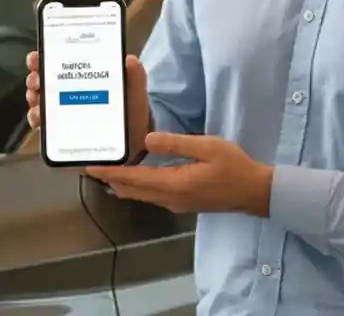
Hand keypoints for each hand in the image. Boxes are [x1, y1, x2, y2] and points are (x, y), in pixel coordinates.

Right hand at [25, 50, 152, 160]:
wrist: (134, 145)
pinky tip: (39, 118)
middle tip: (37, 80)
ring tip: (37, 99)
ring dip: (33, 98)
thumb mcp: (136, 93)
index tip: (35, 58)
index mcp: (83, 78)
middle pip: (42, 81)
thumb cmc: (132, 114)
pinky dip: (36, 119)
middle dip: (34, 78)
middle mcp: (68, 93)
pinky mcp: (60, 134)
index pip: (56, 63)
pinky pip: (42, 125)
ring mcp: (62, 113)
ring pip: (38, 101)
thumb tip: (130, 60)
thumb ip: (135, 77)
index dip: (42, 59)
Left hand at [84, 132, 273, 217]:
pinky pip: (151, 196)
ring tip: (108, 170)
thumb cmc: (233, 167)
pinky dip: (137, 186)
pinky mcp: (182, 203)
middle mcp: (169, 198)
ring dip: (122, 184)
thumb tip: (146, 139)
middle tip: (92, 167)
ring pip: (140, 195)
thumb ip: (176, 143)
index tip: (90, 167)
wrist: (254, 192)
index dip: (109, 173)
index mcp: (173, 184)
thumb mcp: (207, 147)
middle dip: (110, 179)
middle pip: (131, 190)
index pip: (132, 179)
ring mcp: (175, 204)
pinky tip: (135, 176)